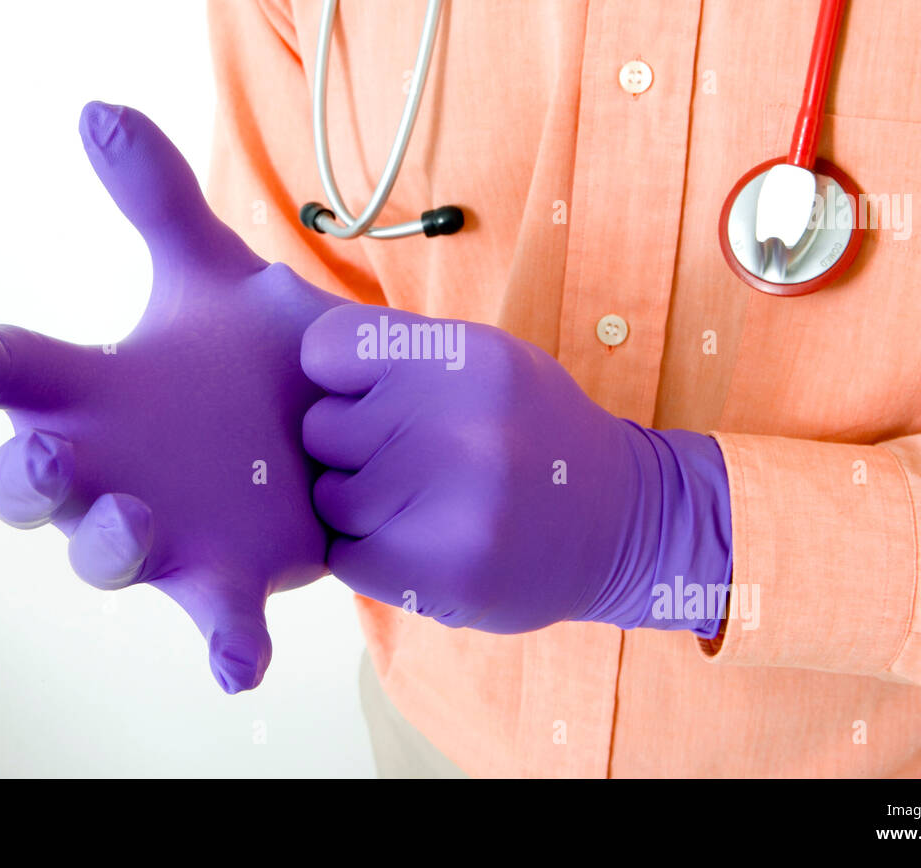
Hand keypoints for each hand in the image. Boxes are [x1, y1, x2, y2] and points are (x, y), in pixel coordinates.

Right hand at [0, 103, 343, 691]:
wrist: (329, 421)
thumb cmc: (242, 356)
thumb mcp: (210, 272)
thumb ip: (156, 202)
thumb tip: (95, 106)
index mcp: (90, 391)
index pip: (11, 373)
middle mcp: (105, 468)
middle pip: (22, 487)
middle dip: (21, 474)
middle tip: (44, 451)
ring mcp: (161, 530)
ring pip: (100, 555)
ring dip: (105, 544)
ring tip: (137, 522)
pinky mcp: (225, 575)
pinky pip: (213, 621)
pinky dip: (224, 643)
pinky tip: (239, 664)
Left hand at [299, 305, 731, 634]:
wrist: (624, 524)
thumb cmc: (533, 433)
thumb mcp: (485, 362)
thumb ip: (402, 355)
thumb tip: (295, 361)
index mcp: (466, 355)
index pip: (325, 347)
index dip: (339, 378)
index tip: (370, 396)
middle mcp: (460, 422)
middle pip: (320, 428)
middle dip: (351, 447)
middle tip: (410, 460)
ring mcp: (454, 503)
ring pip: (329, 497)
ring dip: (359, 506)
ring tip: (422, 504)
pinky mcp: (444, 573)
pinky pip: (346, 556)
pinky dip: (371, 555)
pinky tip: (424, 543)